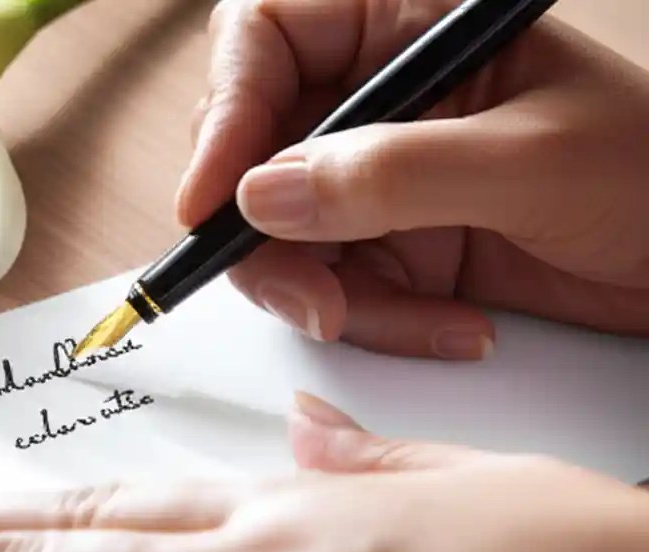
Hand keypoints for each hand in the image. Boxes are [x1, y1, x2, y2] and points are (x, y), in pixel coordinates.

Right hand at [177, 0, 648, 360]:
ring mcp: (377, 177)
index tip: (214, 197)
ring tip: (415, 315)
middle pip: (252, 151)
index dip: (226, 113)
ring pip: (283, 237)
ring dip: (330, 294)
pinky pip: (335, 289)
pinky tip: (453, 325)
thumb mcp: (532, 163)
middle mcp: (377, 99)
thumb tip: (264, 195)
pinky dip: (378, 322)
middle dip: (269, 235)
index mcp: (407, 26)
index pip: (267, 40)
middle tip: (308, 291)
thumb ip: (392, 174)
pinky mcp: (392, 245)